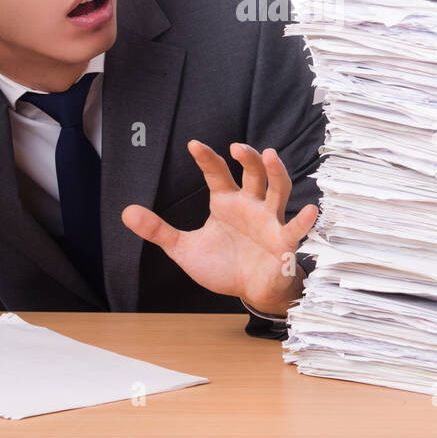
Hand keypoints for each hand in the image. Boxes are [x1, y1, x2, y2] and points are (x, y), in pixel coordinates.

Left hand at [120, 140, 318, 314]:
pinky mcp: (283, 242)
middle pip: (253, 173)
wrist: (250, 292)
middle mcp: (250, 205)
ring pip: (277, 190)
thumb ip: (158, 230)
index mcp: (226, 202)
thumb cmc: (224, 264)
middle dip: (248, 158)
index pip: (217, 173)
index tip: (193, 145)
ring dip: (276, 173)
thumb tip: (125, 212)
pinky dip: (304, 220)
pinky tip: (311, 209)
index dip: (207, 158)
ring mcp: (269, 221)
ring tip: (272, 156)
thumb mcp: (184, 249)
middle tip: (237, 147)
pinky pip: (295, 229)